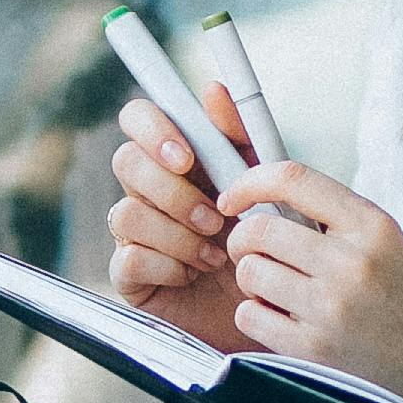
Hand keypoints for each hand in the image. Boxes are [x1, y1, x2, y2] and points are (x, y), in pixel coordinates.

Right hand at [108, 85, 252, 352]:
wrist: (279, 313)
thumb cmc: (271, 248)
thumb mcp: (266, 187)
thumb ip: (243, 139)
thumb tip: (213, 89)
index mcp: (179, 162)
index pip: (139, 120)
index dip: (153, 128)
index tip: (186, 157)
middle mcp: (150, 193)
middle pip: (125, 162)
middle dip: (172, 191)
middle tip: (215, 219)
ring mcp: (136, 235)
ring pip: (124, 212)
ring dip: (177, 234)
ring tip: (215, 256)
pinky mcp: (131, 278)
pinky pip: (128, 258)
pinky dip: (167, 265)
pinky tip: (193, 277)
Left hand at [220, 162, 402, 402]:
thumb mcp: (389, 244)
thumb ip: (336, 221)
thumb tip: (262, 202)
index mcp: (373, 226)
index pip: (293, 179)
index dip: (250, 183)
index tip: (232, 199)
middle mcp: (352, 261)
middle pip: (258, 231)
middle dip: (243, 242)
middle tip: (255, 255)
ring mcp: (332, 306)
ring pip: (249, 273)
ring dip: (253, 283)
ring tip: (279, 294)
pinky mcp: (314, 348)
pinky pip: (249, 316)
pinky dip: (255, 317)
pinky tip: (281, 321)